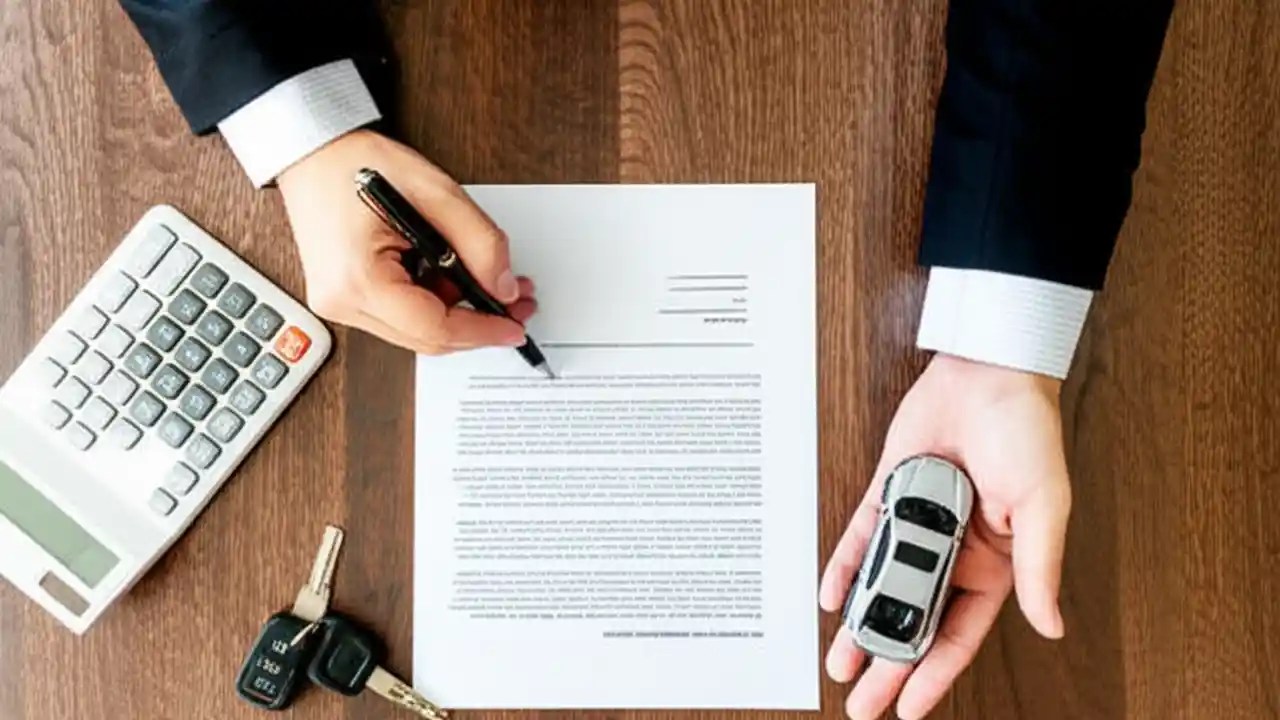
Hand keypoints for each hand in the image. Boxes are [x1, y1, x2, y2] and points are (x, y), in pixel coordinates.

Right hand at [277, 129, 536, 353]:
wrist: (313, 152)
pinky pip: (401, 315)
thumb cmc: (358, 163)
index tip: (514, 328)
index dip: (483, 331)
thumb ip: (479, 243)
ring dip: (458, 313)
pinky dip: (434, 302)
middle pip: (427, 338)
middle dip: (477, 324)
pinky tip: (454, 277)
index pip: (435, 328)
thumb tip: (504, 287)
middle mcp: (343, 302)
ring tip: (489, 282)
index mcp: (359, 280)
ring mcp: (340, 304)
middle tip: (516, 306)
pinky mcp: (345, 298)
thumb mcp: (436, 193)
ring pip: (416, 331)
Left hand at [820, 354, 1071, 718]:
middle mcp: (954, 550)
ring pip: (882, 586)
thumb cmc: (1028, 432)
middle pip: (915, 619)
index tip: (908, 708)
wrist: (987, 371)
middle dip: (890, 663)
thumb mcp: (1043, 508)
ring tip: (840, 664)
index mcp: (997, 563)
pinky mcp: (889, 493)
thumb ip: (1040, 569)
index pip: (959, 632)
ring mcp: (918, 522)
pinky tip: (831, 599)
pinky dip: (845, 569)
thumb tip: (1049, 626)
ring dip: (861, 623)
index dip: (935, 673)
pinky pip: (862, 539)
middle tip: (862, 702)